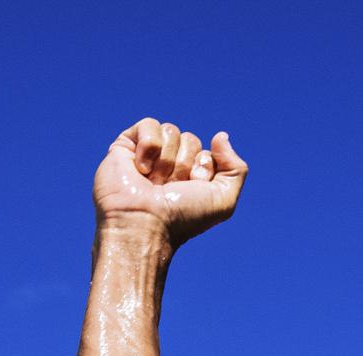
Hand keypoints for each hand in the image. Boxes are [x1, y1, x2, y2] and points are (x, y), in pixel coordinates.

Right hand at [93, 119, 245, 248]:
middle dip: (183, 164)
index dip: (202, 169)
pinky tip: (140, 168)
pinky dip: (149, 145)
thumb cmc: (182, 218)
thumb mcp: (223, 201)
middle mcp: (169, 166)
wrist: (144, 224)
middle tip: (168, 188)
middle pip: (189, 139)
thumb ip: (236, 169)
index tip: (190, 191)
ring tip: (152, 182)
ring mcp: (147, 155)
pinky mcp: (125, 146)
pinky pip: (149, 124)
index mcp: (190, 178)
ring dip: (166, 160)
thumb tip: (220, 136)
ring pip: (170, 131)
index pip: (207, 153)